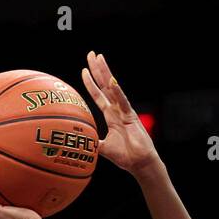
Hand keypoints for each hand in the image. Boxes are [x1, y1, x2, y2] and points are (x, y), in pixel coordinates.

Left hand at [81, 50, 159, 174]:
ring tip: (99, 58)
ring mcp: (124, 111)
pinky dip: (117, 92)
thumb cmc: (125, 157)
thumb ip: (93, 141)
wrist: (139, 164)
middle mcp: (117, 110)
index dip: (91, 83)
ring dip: (105, 73)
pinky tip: (111, 81)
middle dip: (98, 70)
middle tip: (91, 54)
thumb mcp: (104, 148)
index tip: (84, 70)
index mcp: (110, 116)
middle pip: (105, 85)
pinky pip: (123, 102)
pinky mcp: (131, 117)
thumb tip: (79, 143)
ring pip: (113, 88)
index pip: (98, 95)